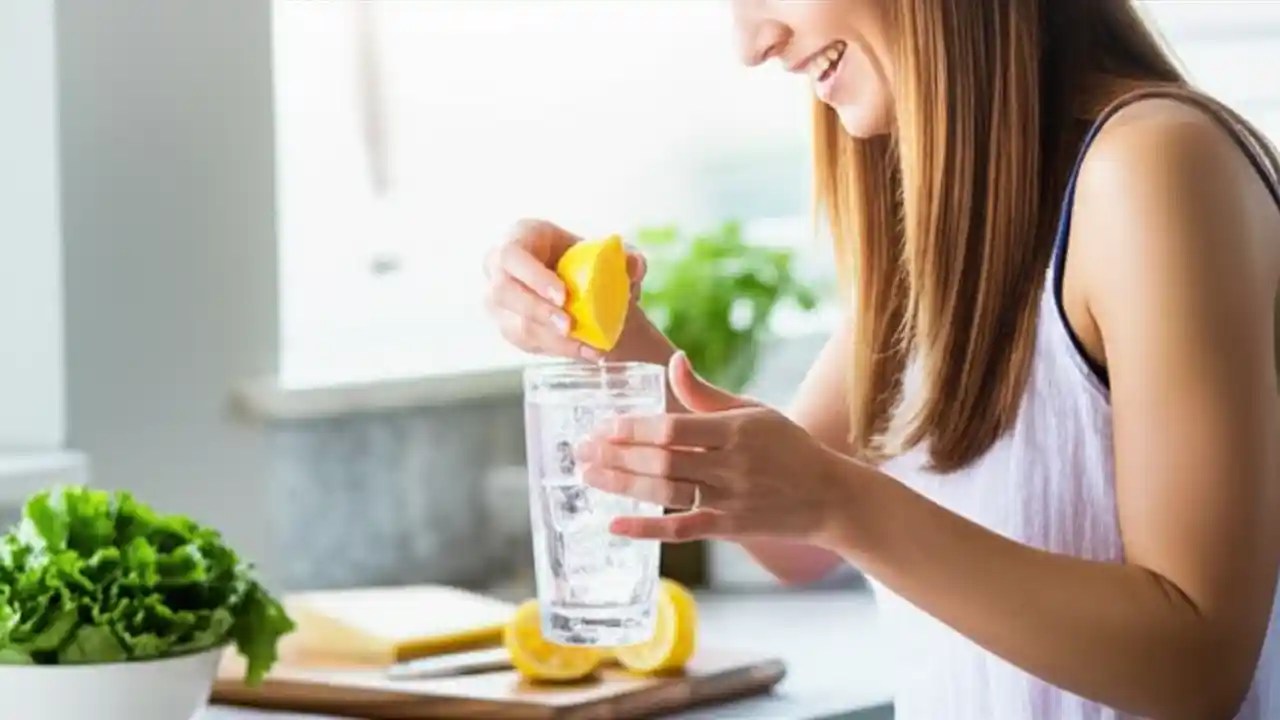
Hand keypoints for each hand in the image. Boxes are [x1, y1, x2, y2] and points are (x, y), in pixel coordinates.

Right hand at [483, 219, 645, 360]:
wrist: (583, 286)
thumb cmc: (587, 259)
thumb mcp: (609, 253)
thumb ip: (626, 256)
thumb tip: (634, 266)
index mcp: (519, 238)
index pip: (512, 256)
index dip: (533, 277)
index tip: (563, 296)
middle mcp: (499, 269)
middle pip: (504, 293)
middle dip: (538, 312)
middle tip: (569, 327)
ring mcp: (499, 302)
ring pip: (516, 324)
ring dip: (552, 339)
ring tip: (587, 347)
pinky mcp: (509, 328)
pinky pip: (527, 343)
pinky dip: (559, 350)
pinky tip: (585, 352)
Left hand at [575, 353, 852, 544]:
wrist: (829, 497)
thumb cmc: (789, 447)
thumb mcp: (754, 411)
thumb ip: (706, 394)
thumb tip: (674, 361)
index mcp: (735, 430)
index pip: (675, 428)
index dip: (636, 428)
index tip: (604, 426)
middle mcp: (731, 466)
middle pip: (663, 461)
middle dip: (617, 455)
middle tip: (581, 450)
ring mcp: (729, 499)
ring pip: (667, 492)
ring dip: (623, 485)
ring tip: (588, 476)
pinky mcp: (728, 528)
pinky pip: (682, 529)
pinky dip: (647, 529)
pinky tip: (615, 524)